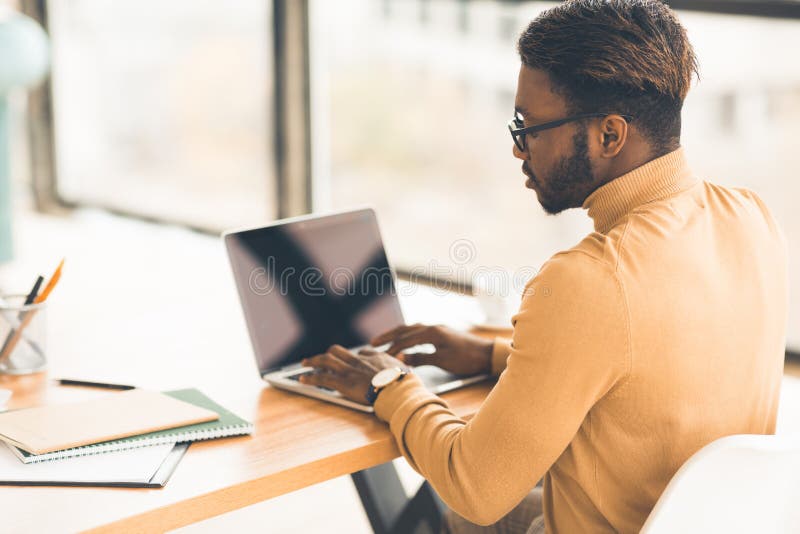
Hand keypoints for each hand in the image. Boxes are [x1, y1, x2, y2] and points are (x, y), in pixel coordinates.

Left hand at [300, 345, 407, 404]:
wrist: (398, 391)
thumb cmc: (405, 384)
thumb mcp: (406, 369)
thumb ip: (401, 365)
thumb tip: (403, 362)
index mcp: (376, 357)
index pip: (362, 353)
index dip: (355, 357)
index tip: (352, 361)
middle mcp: (360, 360)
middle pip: (338, 352)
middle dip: (328, 354)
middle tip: (319, 358)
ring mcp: (350, 371)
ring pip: (326, 360)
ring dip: (313, 361)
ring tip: (304, 363)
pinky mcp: (343, 383)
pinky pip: (322, 378)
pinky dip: (310, 378)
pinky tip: (302, 379)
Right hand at [371, 324, 493, 375]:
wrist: (486, 354)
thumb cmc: (467, 358)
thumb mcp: (443, 360)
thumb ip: (421, 358)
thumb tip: (401, 358)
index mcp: (432, 332)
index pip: (405, 340)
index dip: (392, 348)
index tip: (380, 357)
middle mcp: (433, 327)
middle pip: (405, 330)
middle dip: (388, 336)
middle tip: (372, 343)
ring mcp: (437, 329)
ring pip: (411, 330)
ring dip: (397, 335)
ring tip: (384, 341)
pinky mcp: (441, 334)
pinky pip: (419, 333)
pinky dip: (408, 337)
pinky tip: (405, 343)